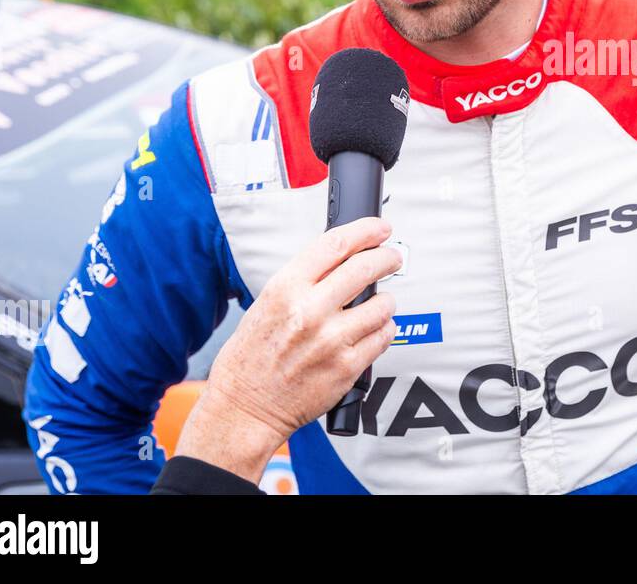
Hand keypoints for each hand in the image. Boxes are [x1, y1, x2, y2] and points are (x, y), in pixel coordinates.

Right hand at [174, 217, 401, 481]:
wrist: (244, 408)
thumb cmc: (251, 358)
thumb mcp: (266, 305)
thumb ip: (303, 281)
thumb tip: (342, 259)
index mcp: (285, 289)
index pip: (335, 244)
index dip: (365, 230)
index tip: (379, 228)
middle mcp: (309, 311)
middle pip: (365, 268)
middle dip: (386, 257)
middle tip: (392, 257)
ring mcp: (331, 341)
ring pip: (382, 305)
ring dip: (385, 301)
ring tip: (377, 304)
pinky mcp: (346, 367)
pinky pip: (383, 337)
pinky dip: (383, 330)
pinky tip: (372, 330)